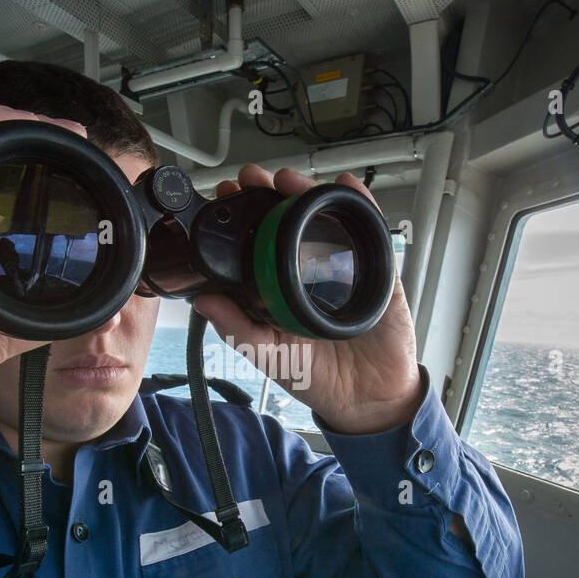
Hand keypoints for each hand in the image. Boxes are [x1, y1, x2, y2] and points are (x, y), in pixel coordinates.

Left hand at [192, 164, 423, 434]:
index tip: (225, 196)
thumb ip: (236, 330)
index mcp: (277, 286)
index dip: (242, 216)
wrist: (367, 398)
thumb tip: (202, 300)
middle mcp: (308, 270)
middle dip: (269, 192)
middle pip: (289, 218)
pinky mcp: (376, 269)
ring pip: (324, 217)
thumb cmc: (317, 377)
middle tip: (251, 179)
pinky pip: (369, 230)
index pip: (258, 240)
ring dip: (306, 191)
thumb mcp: (268, 355)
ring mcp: (343, 266)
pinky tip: (345, 187)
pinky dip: (360, 203)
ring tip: (288, 179)